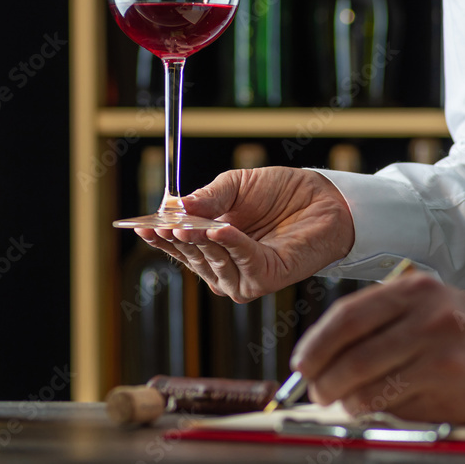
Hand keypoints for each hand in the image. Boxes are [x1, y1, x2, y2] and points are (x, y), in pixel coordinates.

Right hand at [136, 167, 352, 302]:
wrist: (323, 197)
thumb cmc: (281, 192)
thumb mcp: (236, 185)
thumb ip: (209, 197)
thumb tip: (177, 206)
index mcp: (211, 244)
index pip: (178, 246)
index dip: (159, 237)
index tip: (140, 226)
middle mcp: (225, 265)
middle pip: (191, 257)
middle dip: (176, 241)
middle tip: (164, 226)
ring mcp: (244, 276)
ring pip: (212, 264)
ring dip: (200, 245)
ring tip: (187, 227)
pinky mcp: (266, 278)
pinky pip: (243, 264)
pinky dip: (230, 247)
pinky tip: (219, 230)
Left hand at [291, 272, 464, 423]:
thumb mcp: (425, 307)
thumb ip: (380, 322)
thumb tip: (326, 354)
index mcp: (412, 290)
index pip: (347, 315)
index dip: (316, 342)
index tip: (301, 362)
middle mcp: (426, 315)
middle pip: (353, 351)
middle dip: (323, 377)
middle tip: (315, 389)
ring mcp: (439, 349)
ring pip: (369, 381)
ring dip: (344, 398)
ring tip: (339, 401)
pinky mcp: (450, 382)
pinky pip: (395, 401)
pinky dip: (373, 409)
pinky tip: (369, 408)